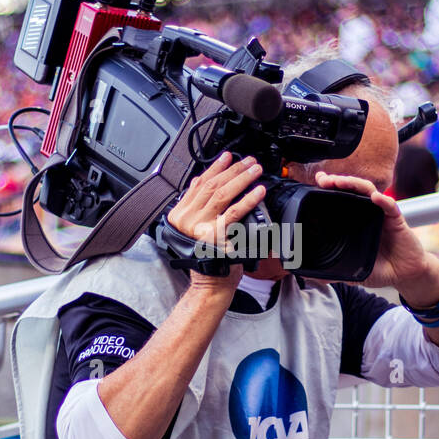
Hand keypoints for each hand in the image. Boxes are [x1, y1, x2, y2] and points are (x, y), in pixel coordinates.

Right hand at [167, 152, 265, 289]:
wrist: (209, 282)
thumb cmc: (206, 255)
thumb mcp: (193, 227)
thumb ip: (193, 204)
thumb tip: (197, 180)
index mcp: (180, 214)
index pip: (199, 183)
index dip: (215, 167)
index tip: (227, 156)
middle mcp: (188, 219)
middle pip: (212, 186)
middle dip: (233, 170)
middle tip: (249, 161)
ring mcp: (201, 227)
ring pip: (222, 194)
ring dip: (241, 178)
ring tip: (255, 170)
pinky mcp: (217, 236)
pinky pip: (234, 212)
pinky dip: (248, 199)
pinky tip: (258, 190)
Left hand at [312, 171, 438, 296]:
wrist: (405, 276)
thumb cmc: (381, 268)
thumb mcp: (354, 272)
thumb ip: (336, 272)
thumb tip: (315, 278)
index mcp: (356, 221)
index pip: (342, 199)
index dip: (330, 189)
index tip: (317, 182)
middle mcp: (368, 213)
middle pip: (352, 190)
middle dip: (338, 181)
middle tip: (323, 179)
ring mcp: (382, 215)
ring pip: (368, 192)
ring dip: (354, 184)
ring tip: (340, 181)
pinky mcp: (397, 221)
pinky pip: (390, 207)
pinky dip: (384, 200)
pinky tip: (375, 197)